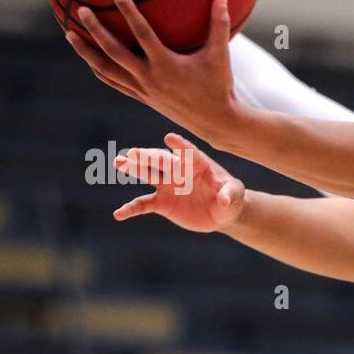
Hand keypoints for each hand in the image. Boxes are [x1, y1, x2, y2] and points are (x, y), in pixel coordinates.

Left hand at [67, 0, 242, 147]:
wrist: (216, 122)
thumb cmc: (220, 86)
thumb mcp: (220, 55)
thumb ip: (220, 23)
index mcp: (167, 65)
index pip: (143, 35)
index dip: (129, 13)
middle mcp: (150, 78)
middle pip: (114, 52)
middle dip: (96, 31)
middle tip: (81, 10)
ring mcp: (143, 90)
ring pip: (107, 70)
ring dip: (87, 52)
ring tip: (70, 35)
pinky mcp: (142, 98)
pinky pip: (115, 82)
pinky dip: (100, 70)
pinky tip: (90, 59)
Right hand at [113, 132, 245, 231]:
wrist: (221, 213)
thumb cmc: (231, 197)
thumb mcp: (235, 194)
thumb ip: (230, 194)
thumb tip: (223, 200)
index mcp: (197, 163)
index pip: (188, 152)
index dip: (180, 146)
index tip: (170, 138)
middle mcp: (179, 171)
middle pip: (161, 161)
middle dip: (148, 157)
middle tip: (133, 153)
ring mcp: (168, 185)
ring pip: (147, 174)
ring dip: (133, 169)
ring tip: (118, 162)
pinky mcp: (162, 202)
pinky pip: (143, 204)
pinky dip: (132, 209)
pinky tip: (119, 214)